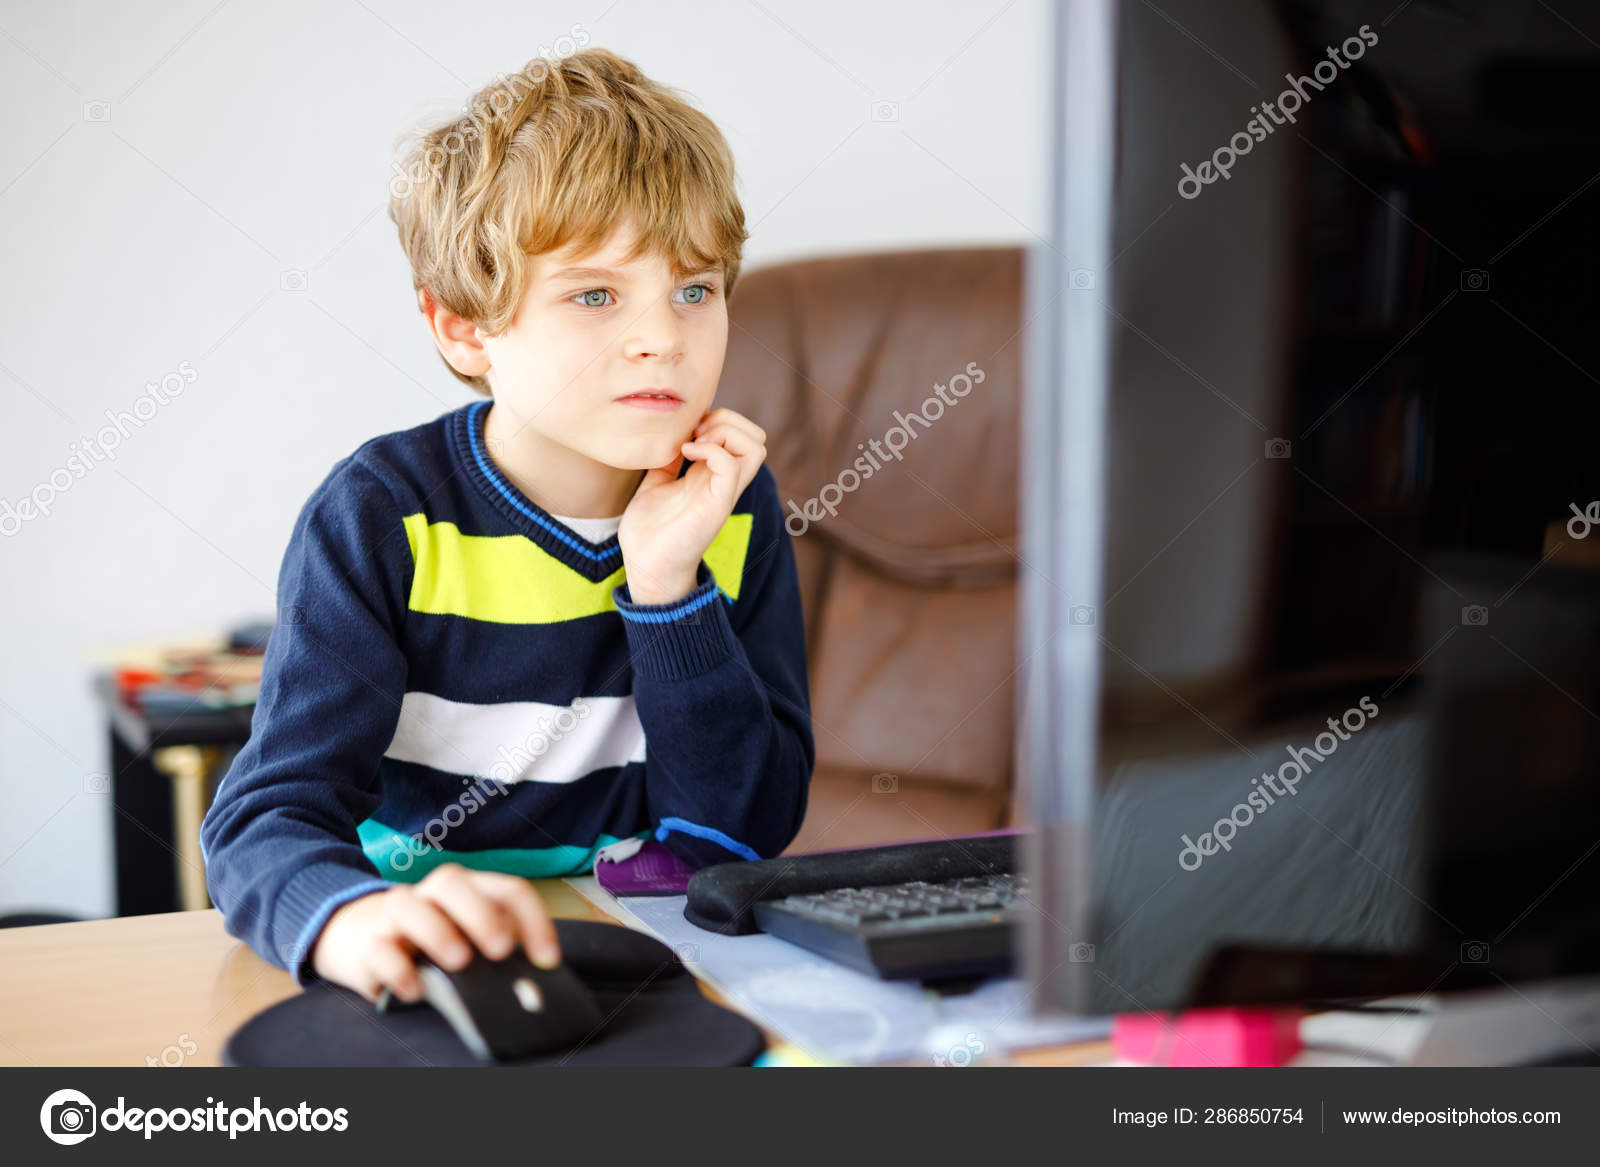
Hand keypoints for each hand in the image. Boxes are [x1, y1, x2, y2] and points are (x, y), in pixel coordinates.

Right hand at [309, 864, 560, 1003]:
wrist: (358, 932)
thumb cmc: (429, 936)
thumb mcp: (467, 935)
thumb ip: (495, 949)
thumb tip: (531, 980)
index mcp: (467, 889)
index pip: (507, 890)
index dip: (533, 921)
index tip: (547, 960)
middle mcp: (431, 894)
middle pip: (453, 882)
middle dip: (481, 914)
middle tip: (501, 949)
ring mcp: (395, 914)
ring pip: (408, 904)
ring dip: (436, 931)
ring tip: (459, 962)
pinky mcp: (367, 944)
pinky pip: (378, 948)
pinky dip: (397, 969)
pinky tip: (415, 989)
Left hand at [619, 407, 766, 604]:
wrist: (646, 566)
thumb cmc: (650, 530)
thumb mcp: (656, 483)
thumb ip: (669, 461)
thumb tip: (669, 436)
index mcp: (713, 475)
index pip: (741, 435)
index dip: (719, 419)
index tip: (687, 428)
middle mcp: (725, 482)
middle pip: (756, 437)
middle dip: (728, 421)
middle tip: (695, 432)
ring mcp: (724, 492)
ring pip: (756, 447)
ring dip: (725, 432)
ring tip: (696, 441)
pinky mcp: (717, 504)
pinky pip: (731, 465)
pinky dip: (711, 449)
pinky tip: (687, 452)